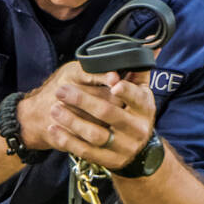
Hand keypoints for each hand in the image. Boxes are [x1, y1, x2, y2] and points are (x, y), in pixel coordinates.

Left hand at [19, 61, 155, 170]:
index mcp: (145, 109)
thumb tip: (150, 42)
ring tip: (54, 109)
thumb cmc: (134, 113)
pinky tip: (53, 129)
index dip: (126, 91)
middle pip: (109, 114)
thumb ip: (138, 71)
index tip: (112, 83)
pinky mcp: (109, 161)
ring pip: (95, 135)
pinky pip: (85, 152)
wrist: (137, 151)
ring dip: (72, 122)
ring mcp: (124, 148)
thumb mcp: (141, 94)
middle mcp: (137, 130)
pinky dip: (67, 140)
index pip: (136, 98)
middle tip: (61, 90)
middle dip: (83, 101)